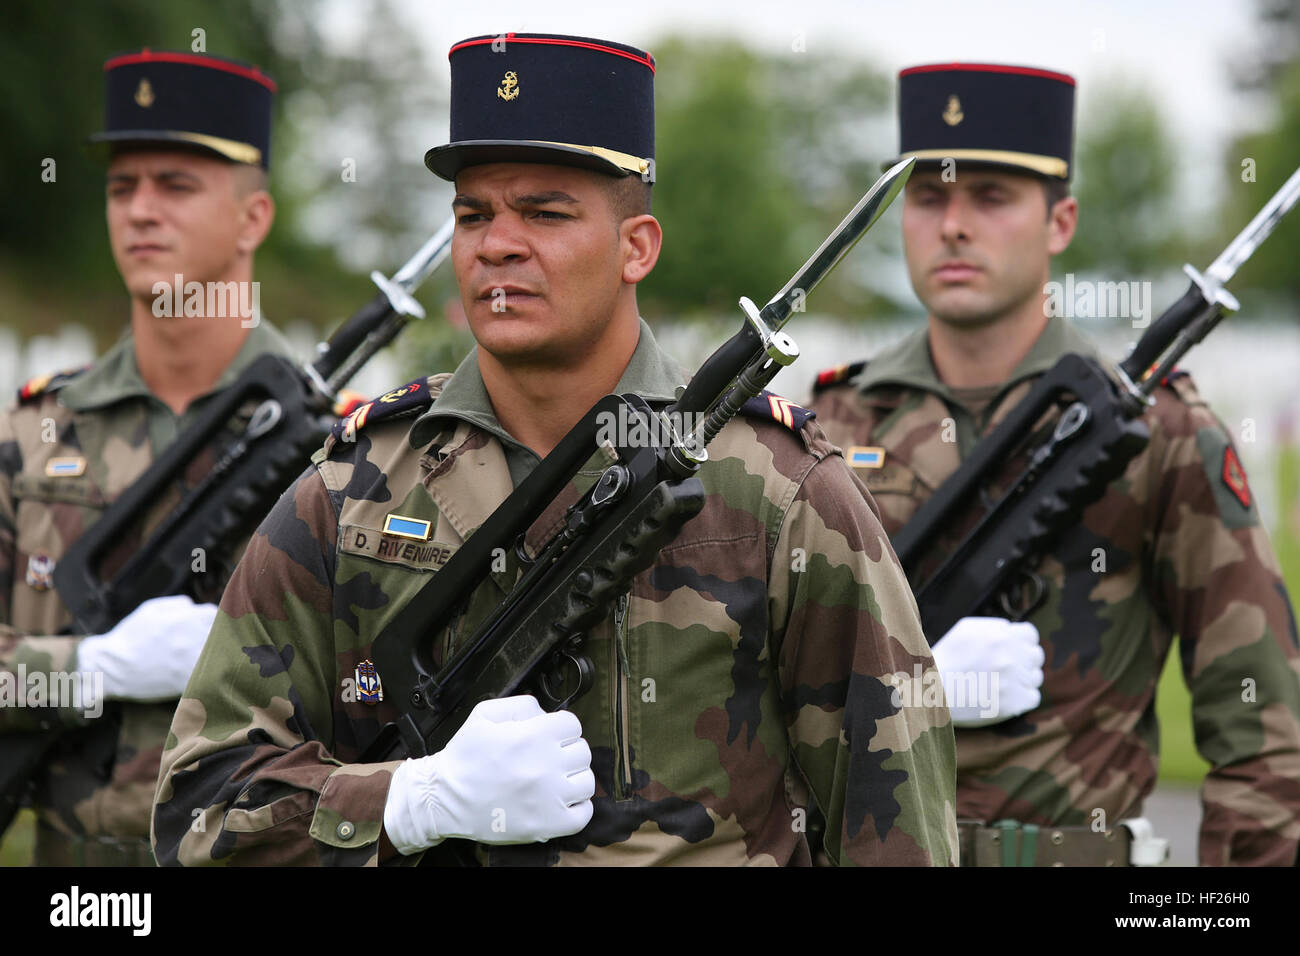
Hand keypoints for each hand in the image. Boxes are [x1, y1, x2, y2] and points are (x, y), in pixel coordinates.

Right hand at [75, 594, 217, 701]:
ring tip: (208, 655)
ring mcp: (190, 661)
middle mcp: (191, 639)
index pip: (214, 614)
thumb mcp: (150, 609)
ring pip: (218, 654)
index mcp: (184, 619)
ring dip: (215, 653)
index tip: (205, 624)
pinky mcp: (186, 681)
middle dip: (214, 634)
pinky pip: (208, 675)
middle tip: (206, 640)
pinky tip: (202, 671)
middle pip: (219, 633)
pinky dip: (208, 672)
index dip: (209, 618)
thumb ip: (177, 604)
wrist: (112, 669)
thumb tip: (195, 605)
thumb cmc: (130, 636)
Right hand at [382, 695, 594, 853]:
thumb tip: (547, 713)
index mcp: (533, 736)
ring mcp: (550, 797)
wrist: (444, 798)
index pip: (572, 724)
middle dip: (566, 751)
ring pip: (586, 781)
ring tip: (553, 781)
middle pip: (582, 751)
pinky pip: (584, 813)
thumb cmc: (463, 758)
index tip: (550, 737)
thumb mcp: (485, 714)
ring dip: (573, 778)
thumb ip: (522, 705)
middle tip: (547, 759)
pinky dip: (577, 807)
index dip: (560, 728)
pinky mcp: (549, 824)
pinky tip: (560, 801)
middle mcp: (546, 765)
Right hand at [931, 617, 1043, 727]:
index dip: (1023, 643)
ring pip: (1035, 678)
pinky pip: (1032, 698)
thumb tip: (1014, 629)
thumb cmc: (947, 659)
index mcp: (999, 635)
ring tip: (1002, 685)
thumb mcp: (966, 630)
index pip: (1030, 635)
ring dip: (1023, 681)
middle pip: (1036, 656)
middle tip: (1007, 670)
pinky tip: (1005, 697)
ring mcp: (1013, 680)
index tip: (1015, 651)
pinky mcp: (1013, 703)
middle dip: (1024, 662)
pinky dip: (1022, 699)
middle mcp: (1009, 656)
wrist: (931, 691)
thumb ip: (994, 627)